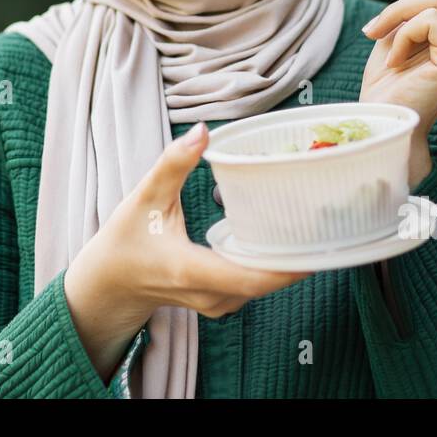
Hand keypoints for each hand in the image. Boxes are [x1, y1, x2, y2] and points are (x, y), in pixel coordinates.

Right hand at [64, 122, 311, 379]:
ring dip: (288, 260)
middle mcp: (210, 296)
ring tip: (312, 224)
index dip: (288, 264)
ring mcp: (217, 305)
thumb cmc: (125, 240)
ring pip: (264, 287)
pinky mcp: (221, 302)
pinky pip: (256, 287)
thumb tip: (203, 131)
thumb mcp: (144, 197)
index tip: (317, 242)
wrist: (110, 283)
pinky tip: (285, 239)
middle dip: (298, 255)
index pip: (250, 277)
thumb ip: (173, 164)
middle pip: (267, 282)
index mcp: (190, 270)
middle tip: (325, 218)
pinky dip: (273, 266)